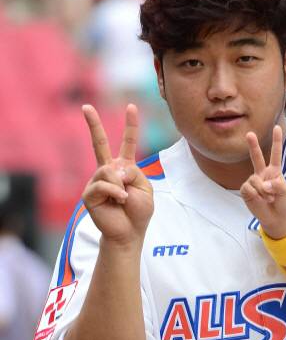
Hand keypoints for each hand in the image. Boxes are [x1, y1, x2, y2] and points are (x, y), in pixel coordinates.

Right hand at [82, 104, 153, 246]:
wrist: (129, 233)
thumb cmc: (138, 213)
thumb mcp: (145, 189)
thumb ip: (134, 173)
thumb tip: (115, 169)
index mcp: (125, 168)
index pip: (127, 143)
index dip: (131, 125)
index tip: (131, 107)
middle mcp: (109, 171)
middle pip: (100, 144)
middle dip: (93, 124)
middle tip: (85, 106)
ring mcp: (97, 181)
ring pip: (108, 170)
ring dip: (121, 184)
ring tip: (124, 198)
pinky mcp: (89, 193)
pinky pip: (102, 184)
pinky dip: (115, 192)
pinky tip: (119, 201)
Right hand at [240, 125, 285, 237]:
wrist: (275, 218)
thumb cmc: (282, 203)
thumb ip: (277, 184)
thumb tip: (264, 183)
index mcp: (274, 172)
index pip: (275, 154)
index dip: (276, 141)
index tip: (277, 127)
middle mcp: (262, 174)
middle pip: (257, 157)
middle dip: (253, 146)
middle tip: (250, 134)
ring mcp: (254, 181)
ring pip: (255, 179)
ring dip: (264, 191)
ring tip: (269, 198)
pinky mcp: (246, 190)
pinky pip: (249, 188)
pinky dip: (256, 194)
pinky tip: (260, 199)